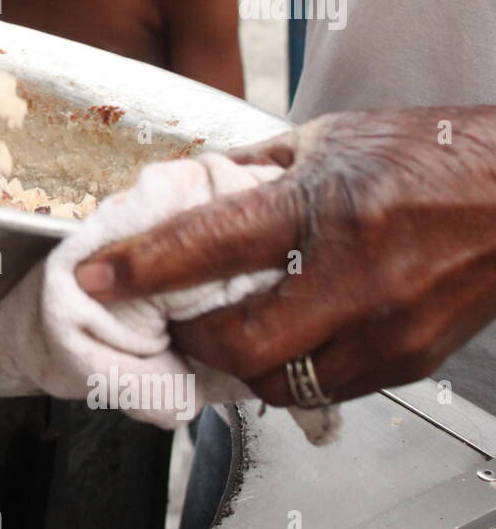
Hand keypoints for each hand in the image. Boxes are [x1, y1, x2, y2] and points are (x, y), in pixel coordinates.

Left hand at [75, 107, 495, 405]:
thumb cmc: (435, 157)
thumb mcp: (333, 140)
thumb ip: (255, 169)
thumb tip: (188, 191)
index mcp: (327, 206)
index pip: (210, 242)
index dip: (140, 265)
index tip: (94, 276)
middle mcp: (358, 276)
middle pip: (236, 342)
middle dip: (185, 338)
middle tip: (167, 318)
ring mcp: (388, 328)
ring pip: (275, 381)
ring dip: (233, 363)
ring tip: (219, 331)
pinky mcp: (408, 361)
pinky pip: (323, 388)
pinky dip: (286, 370)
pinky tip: (280, 340)